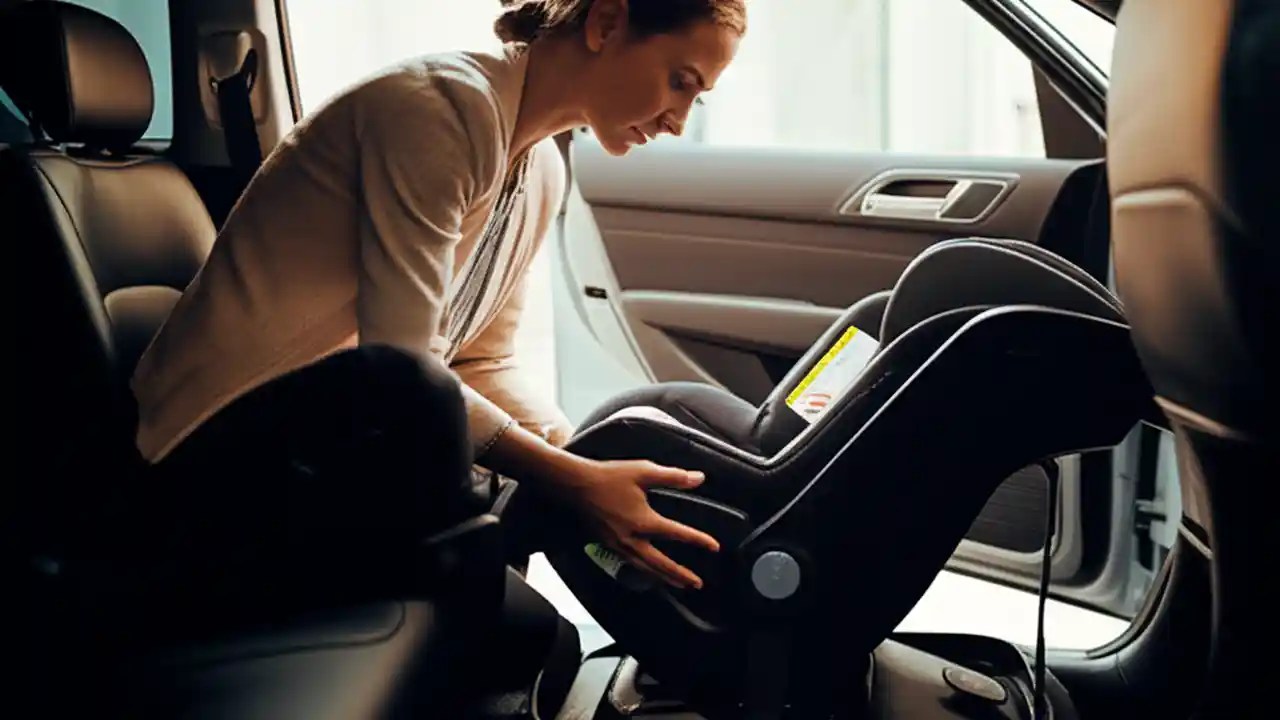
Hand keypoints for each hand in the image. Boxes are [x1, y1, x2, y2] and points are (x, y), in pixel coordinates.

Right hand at [565, 459, 719, 589]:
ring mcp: (618, 545)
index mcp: (643, 521)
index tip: (714, 546)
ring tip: (678, 584)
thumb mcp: (644, 471)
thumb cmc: (608, 477)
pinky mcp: (609, 545)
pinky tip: (649, 571)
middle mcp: (632, 539)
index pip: (677, 533)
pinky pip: (631, 564)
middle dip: (680, 574)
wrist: (576, 485)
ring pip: (645, 568)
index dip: (698, 540)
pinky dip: (645, 571)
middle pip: (661, 564)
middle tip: (697, 583)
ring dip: (664, 577)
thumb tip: (699, 478)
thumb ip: (673, 477)